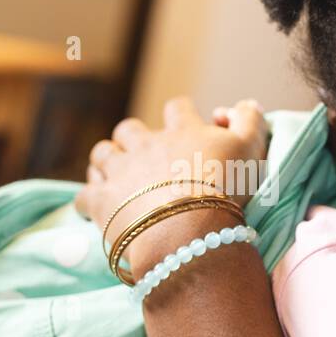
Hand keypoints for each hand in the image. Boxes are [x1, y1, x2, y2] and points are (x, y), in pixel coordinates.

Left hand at [76, 97, 267, 266]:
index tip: (185, 127)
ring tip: (117, 178)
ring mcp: (120, 171)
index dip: (180, 115)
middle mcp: (146, 144)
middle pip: (130, 129)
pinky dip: (88, 200)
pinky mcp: (101, 202)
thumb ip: (250, 121)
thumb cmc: (226, 190)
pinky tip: (95, 209)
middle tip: (145, 158)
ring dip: (107, 162)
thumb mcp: (250, 149)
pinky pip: (85, 195)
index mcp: (182, 131)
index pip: (177, 108)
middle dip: (134, 138)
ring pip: (102, 154)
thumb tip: (243, 105)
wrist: (190, 231)